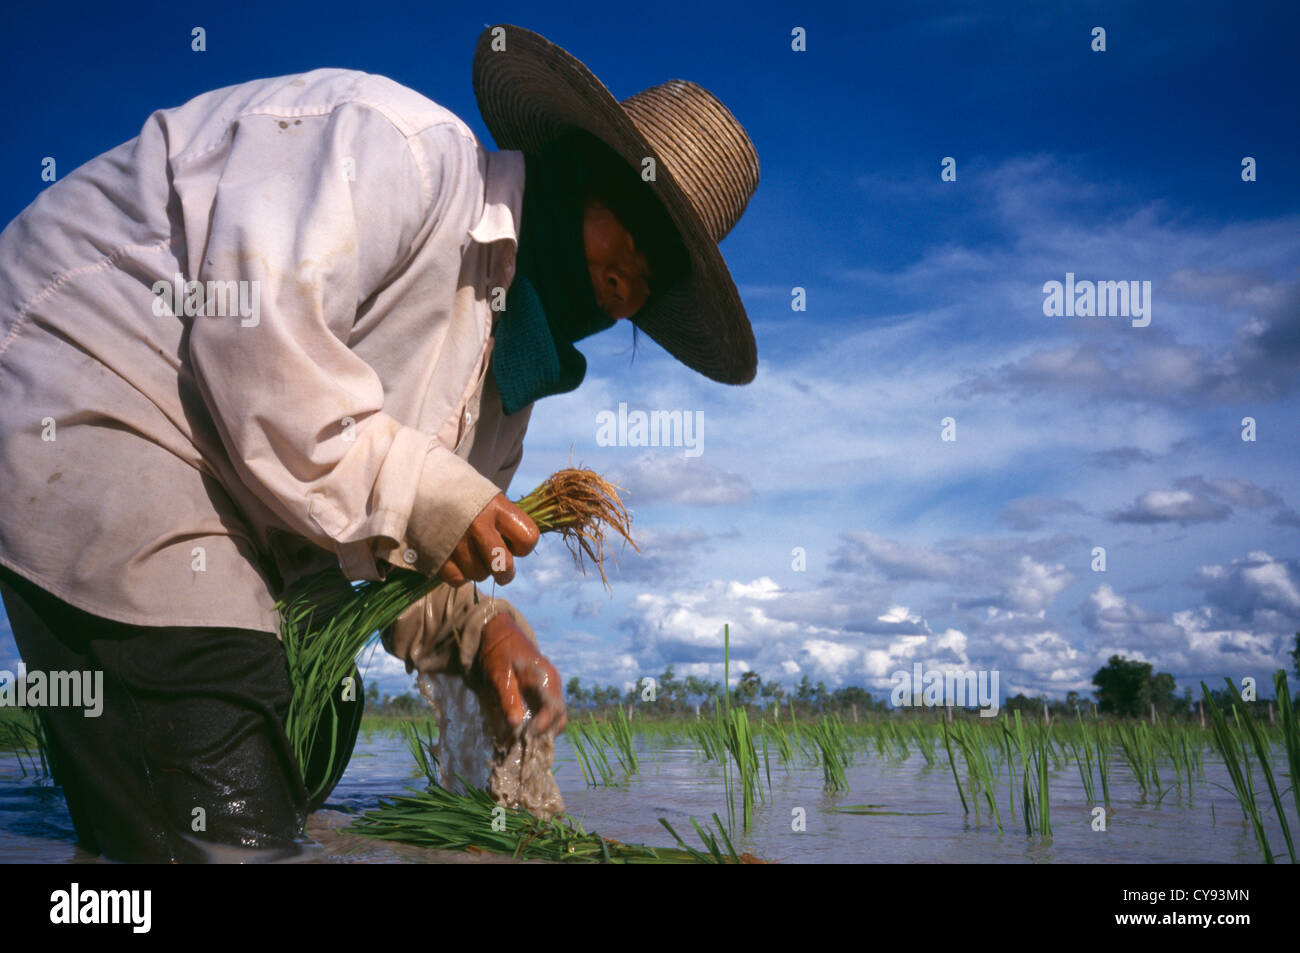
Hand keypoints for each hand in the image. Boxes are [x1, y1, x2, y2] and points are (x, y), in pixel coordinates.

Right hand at [438, 493, 537, 586]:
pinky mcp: (435, 553)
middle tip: (502, 569)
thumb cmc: (460, 490)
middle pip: (503, 566)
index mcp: (496, 506)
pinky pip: (457, 579)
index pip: (527, 538)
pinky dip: (459, 575)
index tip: (513, 541)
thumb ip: (503, 520)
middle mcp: (478, 524)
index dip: (523, 545)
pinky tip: (457, 560)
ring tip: (471, 555)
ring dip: (478, 570)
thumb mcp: (487, 495)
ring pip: (479, 574)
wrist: (418, 479)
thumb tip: (514, 549)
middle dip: (506, 573)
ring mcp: (456, 540)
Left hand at [477, 613, 565, 738]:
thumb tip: (515, 725)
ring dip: (542, 732)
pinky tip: (521, 732)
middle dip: (544, 734)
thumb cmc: (499, 653)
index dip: (543, 726)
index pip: (554, 708)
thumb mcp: (498, 674)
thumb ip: (507, 698)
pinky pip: (548, 713)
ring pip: (556, 718)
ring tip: (521, 741)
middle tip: (523, 744)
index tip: (526, 737)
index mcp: (545, 677)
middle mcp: (553, 683)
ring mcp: (551, 688)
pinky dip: (538, 725)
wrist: (500, 634)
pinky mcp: (545, 693)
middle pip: (560, 717)